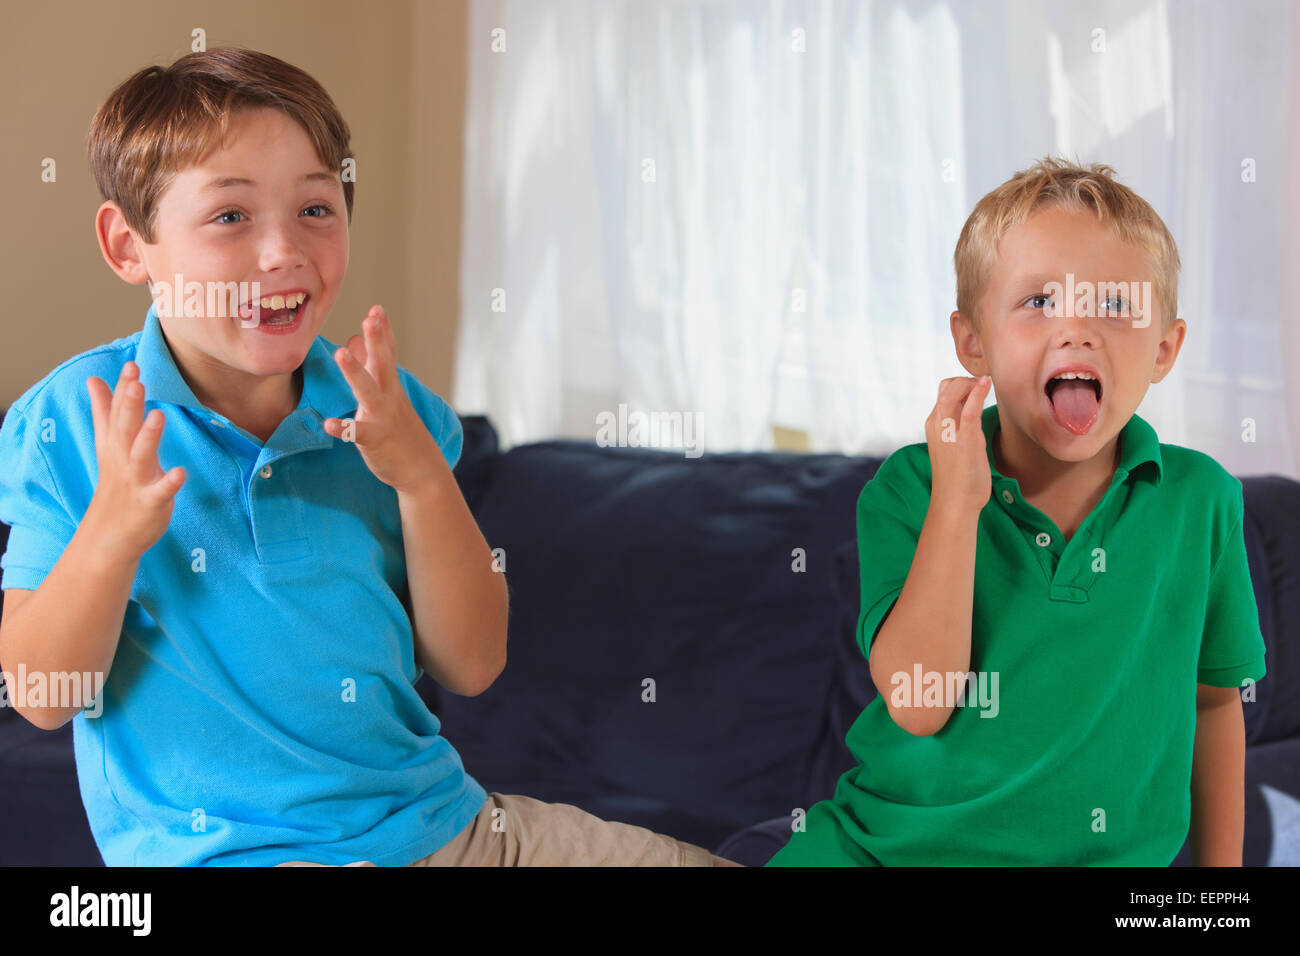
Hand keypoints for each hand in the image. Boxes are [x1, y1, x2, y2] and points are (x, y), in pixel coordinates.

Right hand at [84, 362, 185, 560]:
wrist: (108, 536)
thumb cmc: (115, 485)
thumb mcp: (107, 446)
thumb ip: (104, 411)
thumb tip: (94, 379)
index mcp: (114, 444)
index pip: (116, 411)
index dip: (123, 388)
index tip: (132, 364)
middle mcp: (122, 459)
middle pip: (124, 429)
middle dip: (129, 405)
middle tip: (136, 381)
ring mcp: (136, 481)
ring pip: (141, 456)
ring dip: (148, 437)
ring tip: (158, 415)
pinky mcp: (150, 503)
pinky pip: (161, 492)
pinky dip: (170, 482)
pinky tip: (180, 472)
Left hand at [322, 305, 440, 494]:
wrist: (421, 469)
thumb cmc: (400, 430)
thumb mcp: (387, 396)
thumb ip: (369, 369)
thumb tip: (351, 341)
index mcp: (391, 386)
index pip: (388, 353)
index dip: (383, 331)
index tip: (377, 308)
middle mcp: (388, 397)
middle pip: (383, 364)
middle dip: (376, 341)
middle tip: (370, 318)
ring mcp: (382, 418)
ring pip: (368, 391)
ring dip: (355, 372)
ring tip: (339, 354)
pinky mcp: (374, 440)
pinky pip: (357, 433)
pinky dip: (344, 428)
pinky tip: (328, 424)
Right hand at [925, 376, 992, 514]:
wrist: (955, 501)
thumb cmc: (959, 478)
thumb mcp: (957, 445)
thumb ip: (962, 427)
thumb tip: (974, 413)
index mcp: (933, 424)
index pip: (944, 392)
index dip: (962, 384)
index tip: (978, 386)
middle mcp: (937, 424)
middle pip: (946, 387)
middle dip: (966, 379)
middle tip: (983, 386)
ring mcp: (948, 430)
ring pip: (953, 392)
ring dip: (971, 383)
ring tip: (986, 384)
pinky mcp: (963, 439)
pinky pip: (969, 408)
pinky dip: (977, 392)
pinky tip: (986, 383)